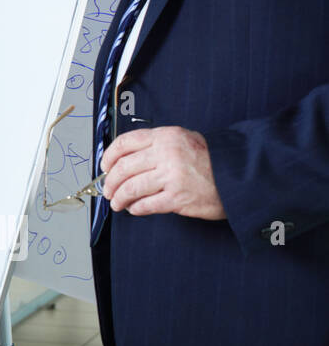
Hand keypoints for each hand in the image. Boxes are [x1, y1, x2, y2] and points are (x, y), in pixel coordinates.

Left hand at [100, 126, 225, 219]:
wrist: (240, 176)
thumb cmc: (211, 160)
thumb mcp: (184, 140)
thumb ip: (157, 146)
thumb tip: (126, 160)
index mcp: (165, 137)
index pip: (125, 143)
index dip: (109, 156)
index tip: (104, 166)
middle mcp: (166, 154)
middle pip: (124, 168)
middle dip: (110, 181)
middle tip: (108, 190)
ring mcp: (172, 176)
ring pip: (131, 187)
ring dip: (119, 197)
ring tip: (117, 202)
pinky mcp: (178, 198)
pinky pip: (147, 204)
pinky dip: (136, 208)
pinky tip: (135, 208)